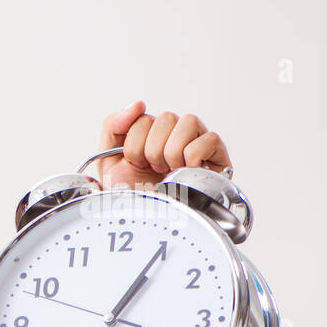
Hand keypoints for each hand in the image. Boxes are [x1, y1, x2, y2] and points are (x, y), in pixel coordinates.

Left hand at [95, 101, 231, 189]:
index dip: (133, 145)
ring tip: (168, 171)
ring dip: (171, 152)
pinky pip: (209, 139)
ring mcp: (198, 143)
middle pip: (165, 117)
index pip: (142, 117)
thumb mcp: (109, 160)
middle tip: (153, 170)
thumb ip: (113, 126)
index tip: (136, 164)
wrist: (148, 221)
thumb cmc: (133, 193)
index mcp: (152, 133)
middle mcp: (176, 134)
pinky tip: (185, 171)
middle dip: (151, 150)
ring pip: (188, 122)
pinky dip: (192, 157)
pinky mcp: (218, 156)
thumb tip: (138, 105)